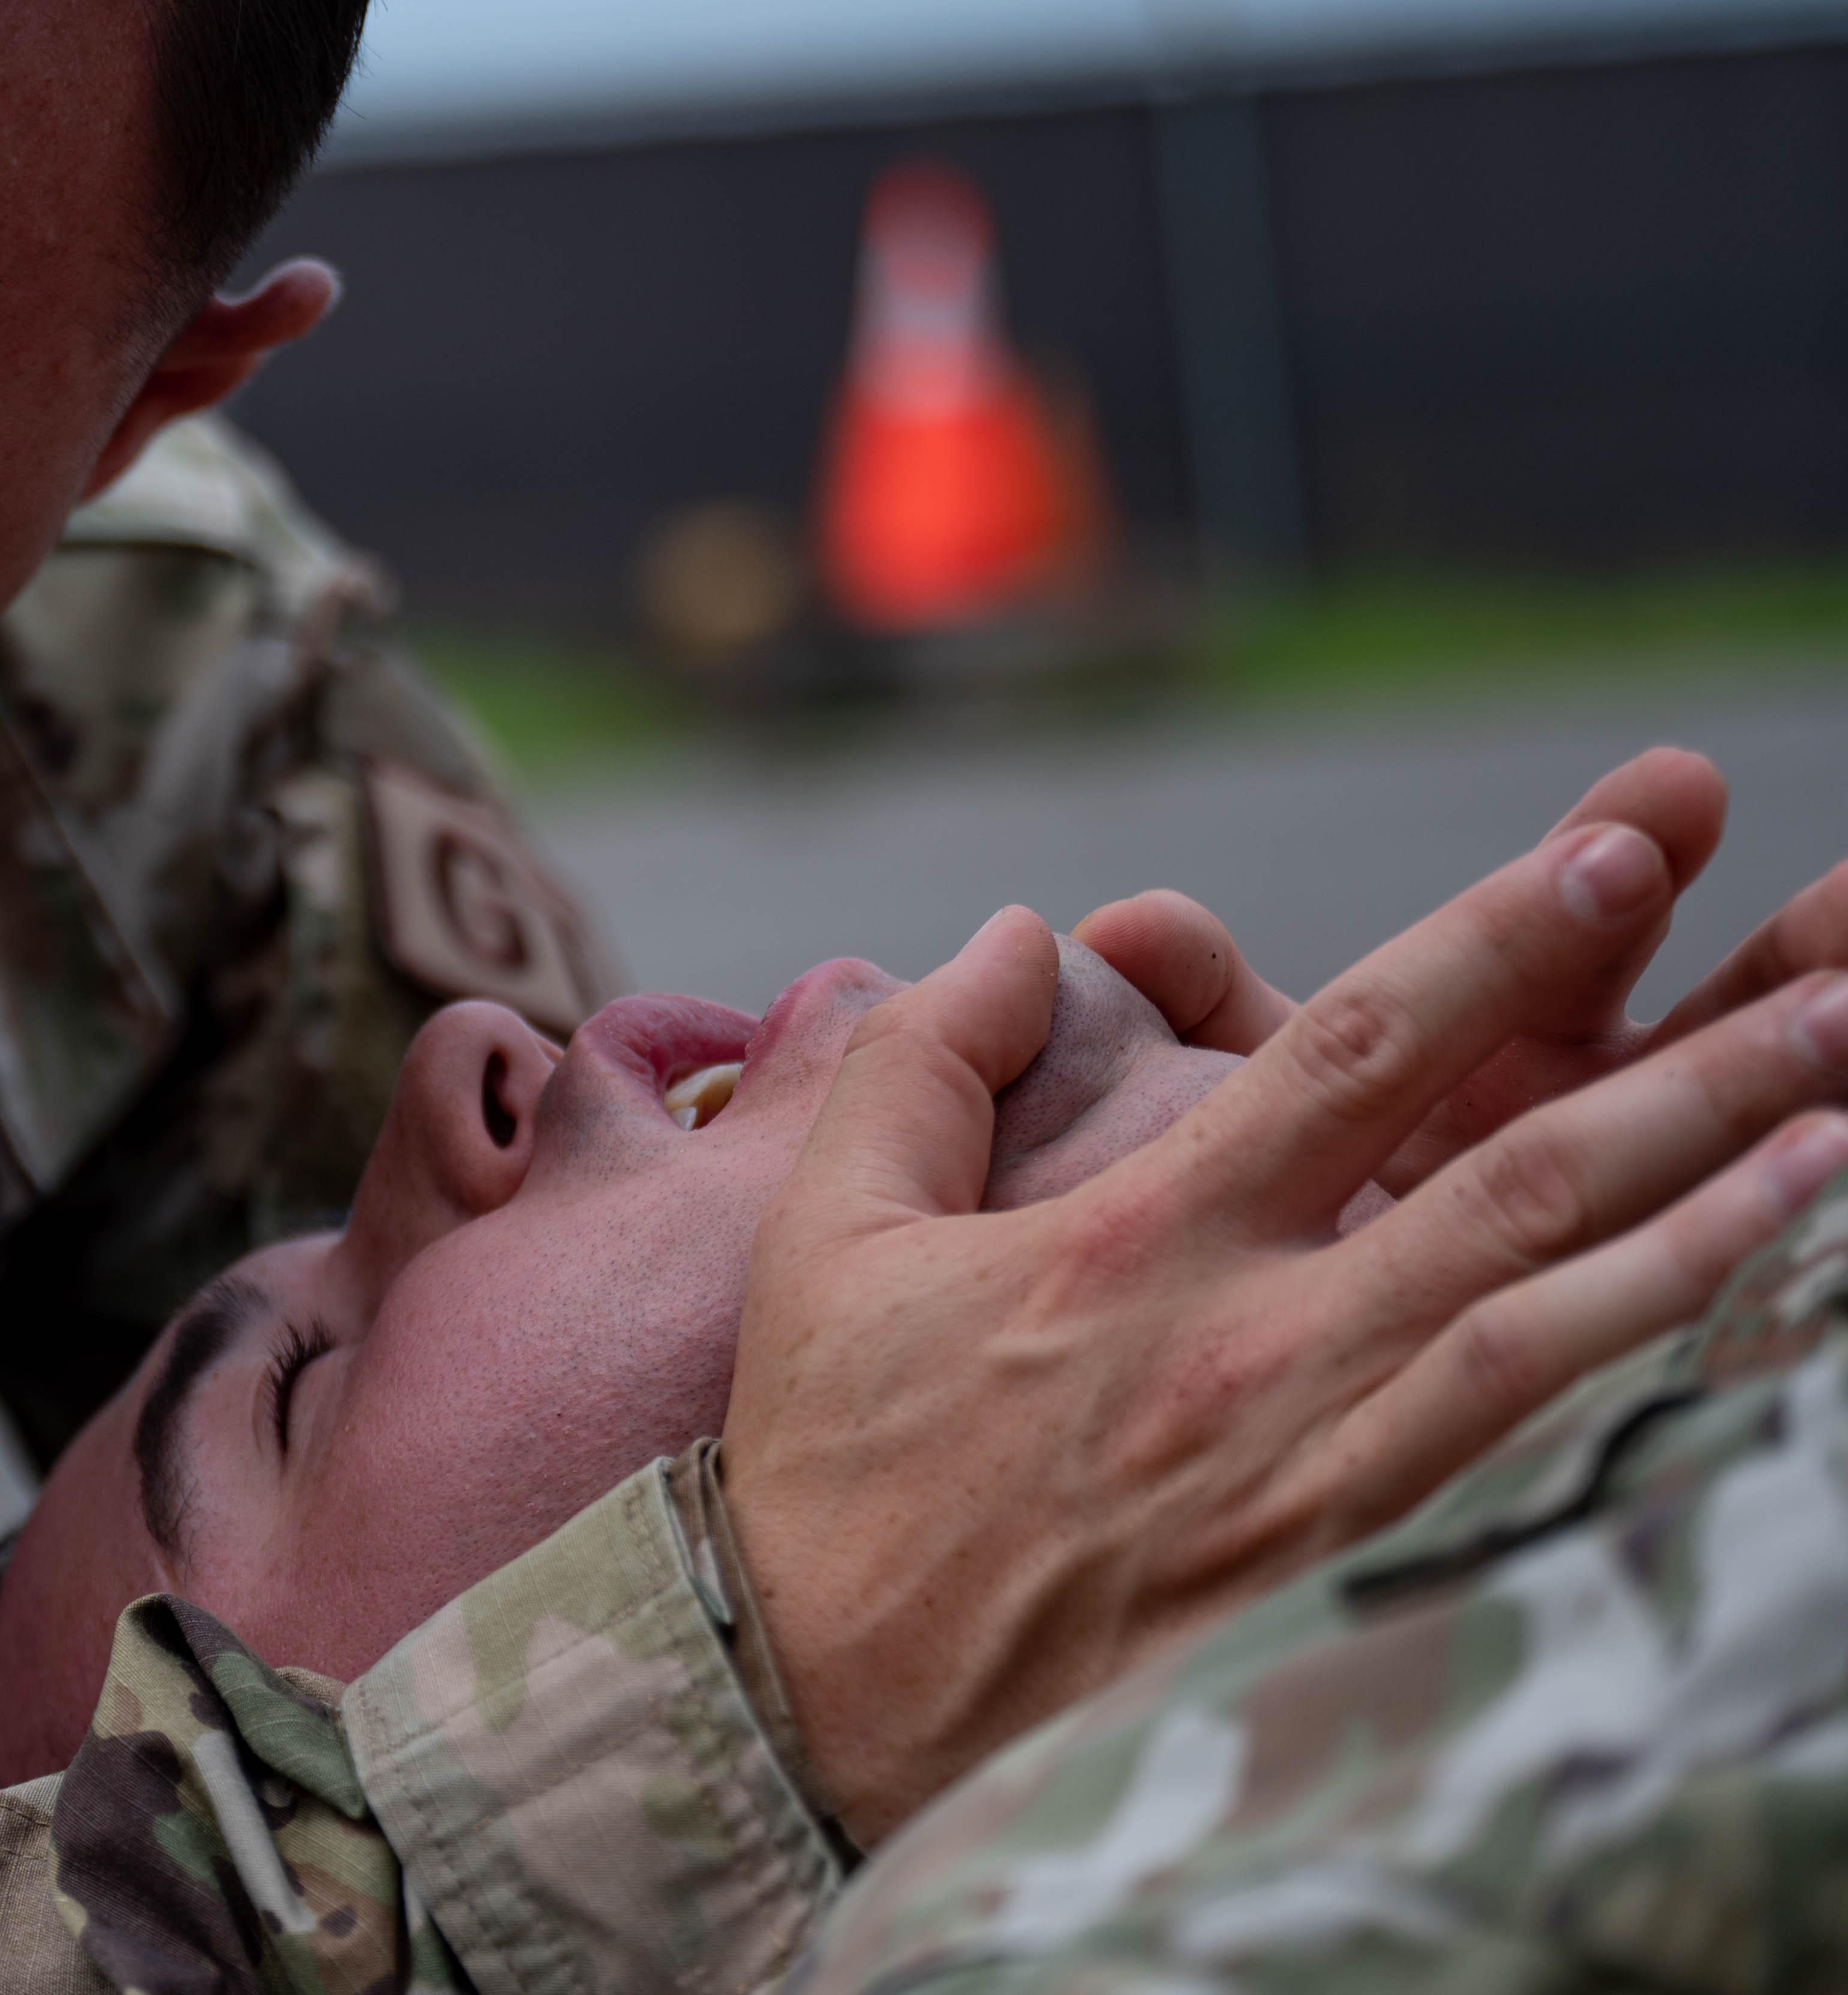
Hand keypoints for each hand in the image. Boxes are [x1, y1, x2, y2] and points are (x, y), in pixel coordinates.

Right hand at [719, 817, 1847, 1845]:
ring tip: (1846, 1111)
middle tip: (1832, 980)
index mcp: (1137, 1241)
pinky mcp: (1347, 1572)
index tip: (1611, 851)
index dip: (1494, 938)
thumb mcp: (829, 1240)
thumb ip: (921, 1065)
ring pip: (1560, 1304)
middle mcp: (1254, 1340)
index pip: (1352, 1051)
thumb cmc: (836, 1474)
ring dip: (1718, 1201)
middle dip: (1685, 1063)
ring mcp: (1316, 1465)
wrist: (823, 1717)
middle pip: (1511, 1170)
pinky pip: (1533, 1449)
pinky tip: (1753, 1293)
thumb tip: (1018, 932)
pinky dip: (1653, 1357)